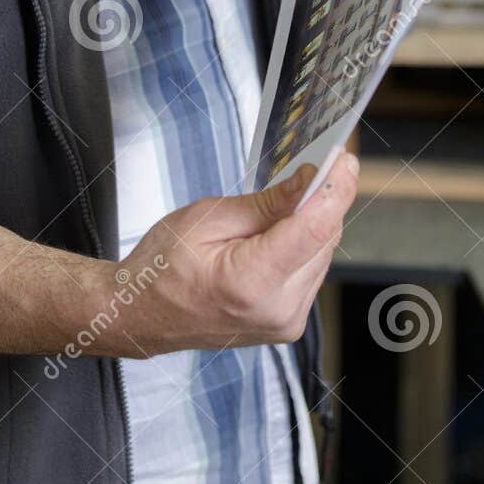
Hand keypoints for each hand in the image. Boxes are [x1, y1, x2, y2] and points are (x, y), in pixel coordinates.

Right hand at [109, 149, 358, 357]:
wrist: (141, 316)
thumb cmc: (161, 268)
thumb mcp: (207, 218)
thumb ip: (265, 203)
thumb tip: (309, 181)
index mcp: (252, 283)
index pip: (316, 229)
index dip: (335, 188)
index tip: (343, 160)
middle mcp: (278, 309)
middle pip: (324, 239)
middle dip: (320, 200)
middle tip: (308, 168)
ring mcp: (286, 322)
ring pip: (323, 254)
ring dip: (311, 223)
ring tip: (273, 211)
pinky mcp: (289, 323)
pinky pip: (311, 271)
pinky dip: (302, 245)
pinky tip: (275, 235)